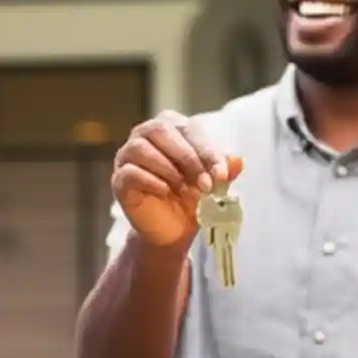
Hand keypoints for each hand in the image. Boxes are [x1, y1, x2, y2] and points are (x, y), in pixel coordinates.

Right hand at [112, 110, 242, 246]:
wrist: (174, 230)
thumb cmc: (192, 197)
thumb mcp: (213, 182)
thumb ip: (224, 168)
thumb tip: (237, 159)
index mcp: (170, 127)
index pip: (187, 129)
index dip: (206, 150)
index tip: (222, 174)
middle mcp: (144, 136)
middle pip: (160, 130)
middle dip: (186, 157)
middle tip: (204, 183)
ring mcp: (127, 157)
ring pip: (141, 148)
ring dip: (168, 169)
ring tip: (184, 189)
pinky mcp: (120, 180)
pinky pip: (130, 172)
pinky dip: (151, 181)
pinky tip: (166, 192)